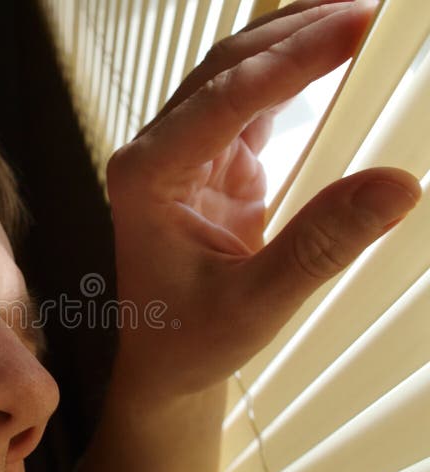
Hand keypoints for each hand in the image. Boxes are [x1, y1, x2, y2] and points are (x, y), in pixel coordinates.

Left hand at [106, 0, 420, 398]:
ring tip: (358, 17)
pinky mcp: (207, 164)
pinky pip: (250, 105)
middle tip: (373, 9)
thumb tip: (398, 184)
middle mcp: (155, 153)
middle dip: (299, 32)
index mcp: (146, 177)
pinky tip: (331, 56)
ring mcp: (180, 155)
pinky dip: (293, 79)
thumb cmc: (189, 340)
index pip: (225, 97)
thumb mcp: (255, 304)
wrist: (165, 362)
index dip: (296, 57)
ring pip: (237, 77)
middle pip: (228, 69)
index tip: (360, 21)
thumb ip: (320, 246)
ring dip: (295, 43)